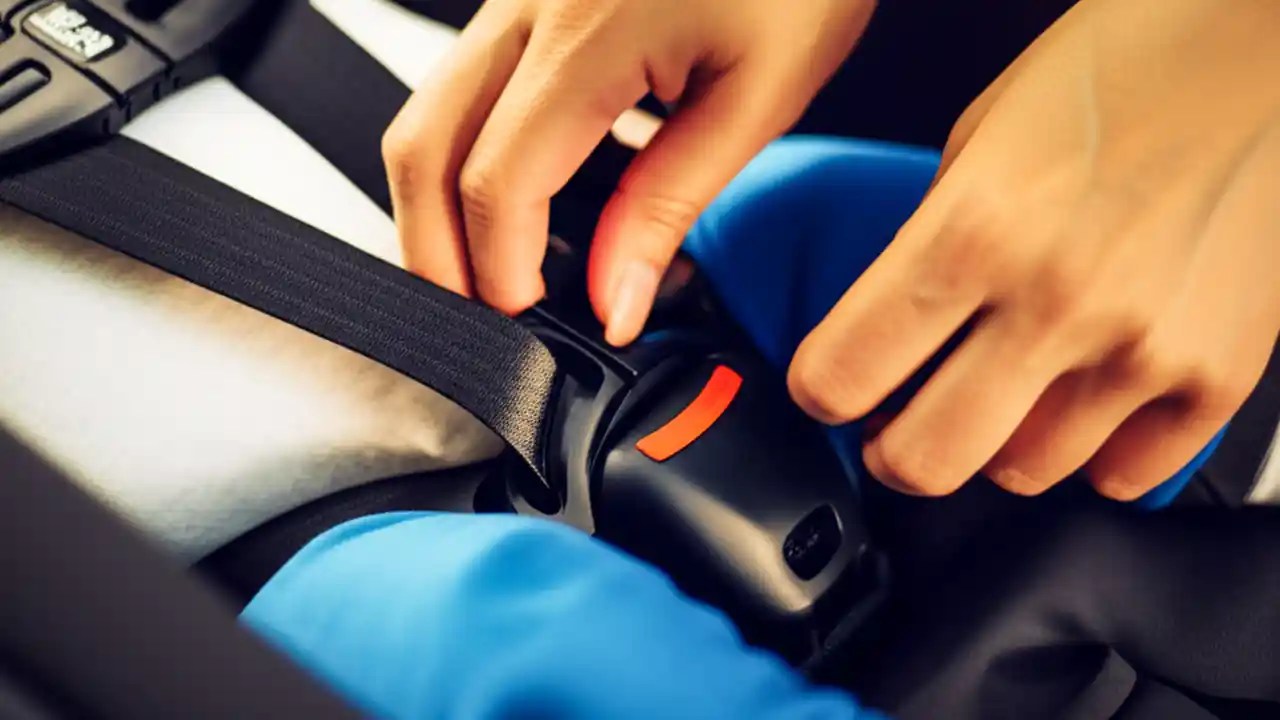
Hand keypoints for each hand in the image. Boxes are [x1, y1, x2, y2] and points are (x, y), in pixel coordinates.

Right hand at [382, 0, 875, 342]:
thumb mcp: (759, 93)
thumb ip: (670, 202)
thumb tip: (613, 301)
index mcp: (585, 34)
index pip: (496, 183)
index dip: (499, 272)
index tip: (530, 326)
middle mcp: (525, 5)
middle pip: (422, 150)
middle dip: (434, 252)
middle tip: (481, 319)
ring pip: (430, 113)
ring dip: (443, 204)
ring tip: (502, 268)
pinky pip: (468, 86)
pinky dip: (474, 154)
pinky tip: (531, 194)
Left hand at [788, 0, 1279, 499]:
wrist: (1254, 51)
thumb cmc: (1118, 71)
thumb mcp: (978, 139)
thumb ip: (929, 242)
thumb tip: (894, 327)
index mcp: (973, 230)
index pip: (843, 372)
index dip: (820, 391)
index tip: (829, 389)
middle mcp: (1056, 300)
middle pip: (925, 459)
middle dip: (892, 452)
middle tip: (897, 428)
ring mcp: (1142, 347)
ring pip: (1023, 475)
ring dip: (998, 446)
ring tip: (1009, 394)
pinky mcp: (1218, 375)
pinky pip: (1126, 477)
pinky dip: (1095, 453)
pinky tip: (1088, 402)